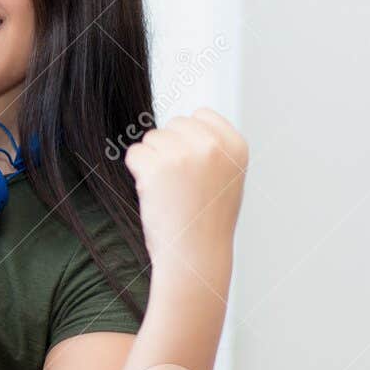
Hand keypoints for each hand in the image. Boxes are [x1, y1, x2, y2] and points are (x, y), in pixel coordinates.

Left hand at [123, 108, 248, 279]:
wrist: (196, 255)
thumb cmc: (207, 219)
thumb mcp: (226, 176)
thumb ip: (212, 147)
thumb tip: (181, 124)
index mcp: (235, 145)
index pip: (201, 114)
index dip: (188, 137)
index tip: (192, 165)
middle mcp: (212, 146)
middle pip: (173, 124)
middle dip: (169, 148)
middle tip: (179, 184)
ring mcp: (184, 155)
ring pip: (151, 138)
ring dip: (152, 161)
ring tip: (169, 191)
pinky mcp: (156, 167)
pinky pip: (134, 153)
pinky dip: (137, 171)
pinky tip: (154, 193)